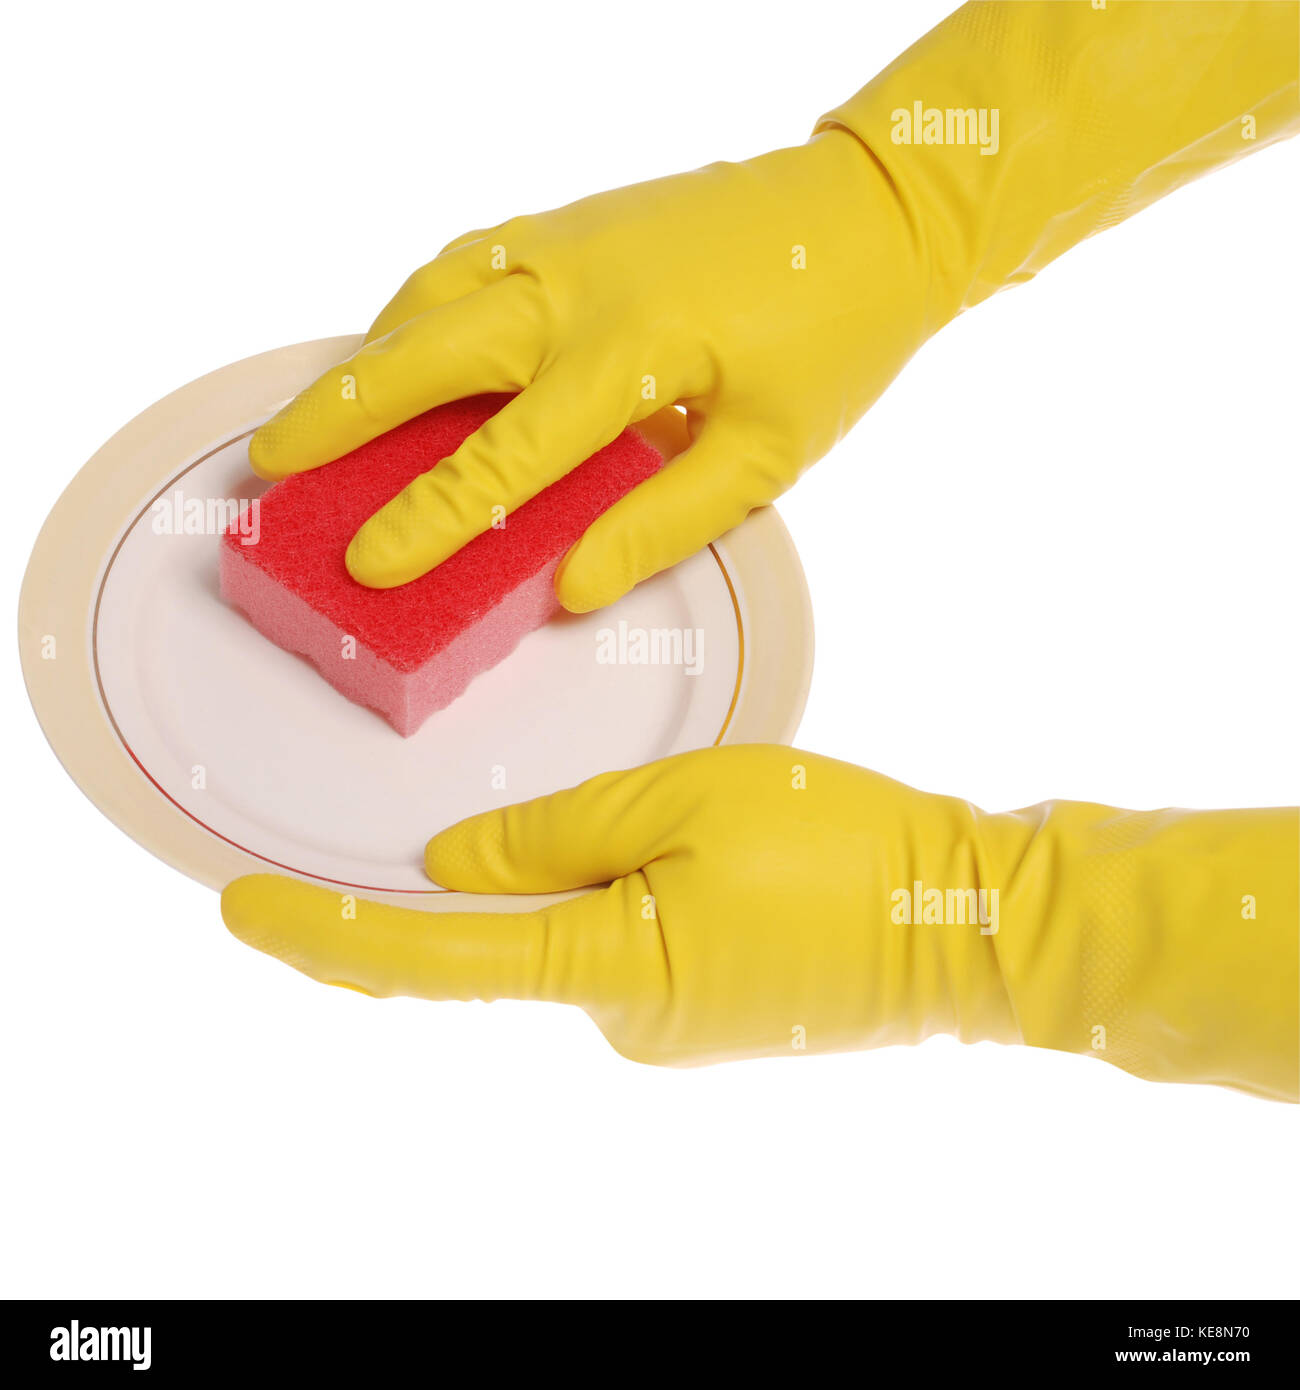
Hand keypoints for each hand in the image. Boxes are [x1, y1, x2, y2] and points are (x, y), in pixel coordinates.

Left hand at [221, 745, 1013, 1064]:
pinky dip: (629, 894)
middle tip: (618, 802)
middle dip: (515, 873)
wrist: (977, 925)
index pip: (432, 959)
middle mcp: (623, 1018)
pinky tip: (714, 859)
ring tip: (720, 823)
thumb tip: (451, 864)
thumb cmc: (849, 850)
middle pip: (509, 939)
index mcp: (612, 964)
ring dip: (595, 872)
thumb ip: (558, 834)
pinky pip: (625, 944)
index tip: (240, 909)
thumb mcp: (692, 801)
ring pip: (575, 934)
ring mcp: (666, 1026)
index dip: (329, 936)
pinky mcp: (701, 1013)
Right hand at [247, 132, 930, 610]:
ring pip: (432, 297)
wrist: (867, 217)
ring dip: (367, 356)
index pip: (500, 461)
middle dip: (342, 414)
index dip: (426, 521)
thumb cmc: (827, 340)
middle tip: (271, 460)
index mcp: (628, 358)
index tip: (364, 565)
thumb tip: (571, 587)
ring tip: (320, 411)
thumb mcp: (765, 456)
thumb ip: (662, 522)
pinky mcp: (574, 222)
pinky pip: (467, 261)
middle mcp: (577, 290)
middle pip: (427, 357)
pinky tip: (401, 341)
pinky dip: (416, 304)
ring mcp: (568, 243)